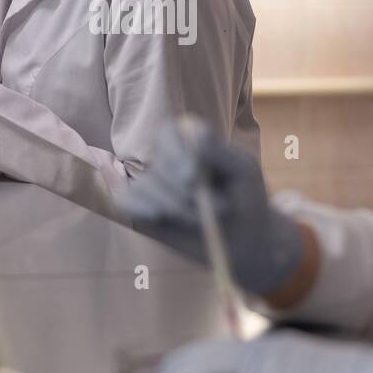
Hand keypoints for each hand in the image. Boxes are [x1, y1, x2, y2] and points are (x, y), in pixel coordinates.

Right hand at [116, 116, 303, 295]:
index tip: (193, 177)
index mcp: (192, 142)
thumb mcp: (243, 171)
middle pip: (160, 164)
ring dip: (175, 206)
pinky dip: (140, 208)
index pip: (169, 132)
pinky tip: (158, 217)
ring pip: (146, 185)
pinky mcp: (142, 208)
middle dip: (186, 191)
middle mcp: (168, 160)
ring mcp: (154, 185)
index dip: (175, 152)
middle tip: (221, 209)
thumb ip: (220, 152)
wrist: (245, 240)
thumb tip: (195, 134)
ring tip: (202, 221)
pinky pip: (126, 201)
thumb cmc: (246, 199)